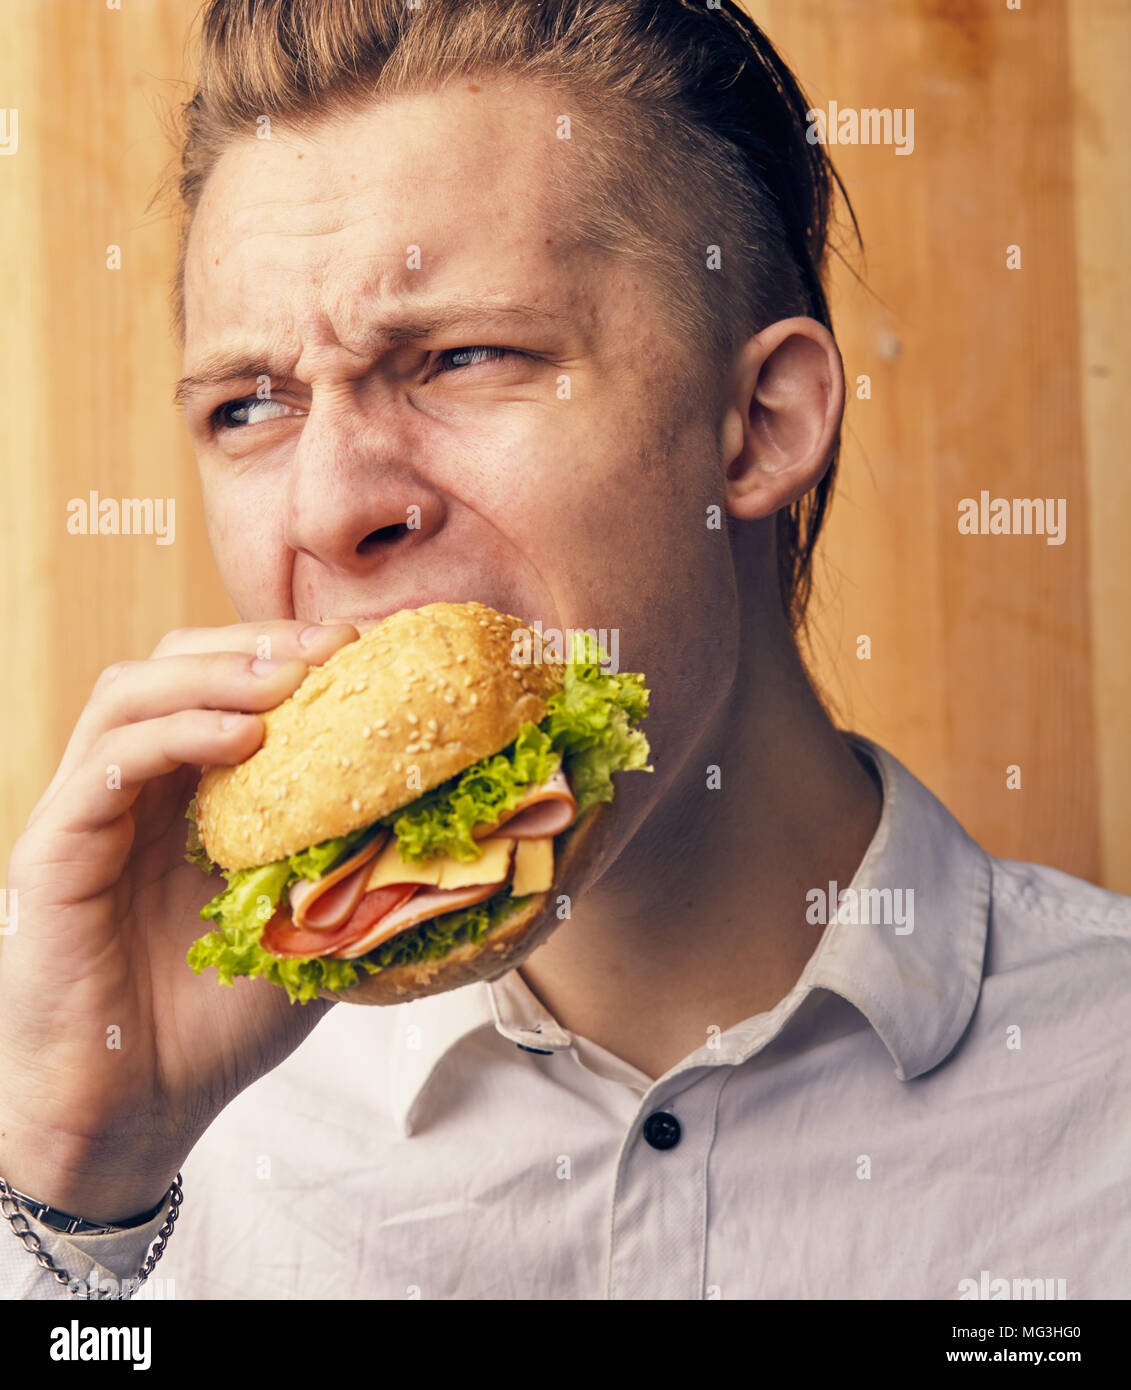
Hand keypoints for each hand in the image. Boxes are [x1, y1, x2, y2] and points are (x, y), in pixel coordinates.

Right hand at [0, 620, 358, 1222]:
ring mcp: (88, 814)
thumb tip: (448, 822)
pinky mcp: (53, 849)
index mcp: (187, 797)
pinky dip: (175, 733)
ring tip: (293, 677)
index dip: (289, 652)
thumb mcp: (311, 932)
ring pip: (130, 693)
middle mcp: (133, 790)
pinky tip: (244, 737)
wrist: (137, 1111)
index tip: (366, 648)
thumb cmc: (217, 1025)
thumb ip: (354, 871)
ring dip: (216, 670)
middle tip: (336, 647)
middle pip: (174, 664)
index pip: (224, 686)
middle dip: (257, 642)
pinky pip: (106, 763)